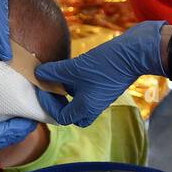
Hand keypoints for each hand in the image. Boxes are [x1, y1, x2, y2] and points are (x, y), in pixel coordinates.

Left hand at [35, 21, 166, 126]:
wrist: (133, 54)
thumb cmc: (104, 65)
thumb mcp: (73, 67)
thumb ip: (54, 72)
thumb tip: (38, 72)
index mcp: (86, 108)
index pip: (61, 117)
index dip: (48, 105)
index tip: (43, 89)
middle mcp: (95, 107)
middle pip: (74, 116)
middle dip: (60, 106)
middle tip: (52, 90)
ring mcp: (102, 97)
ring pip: (81, 102)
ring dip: (69, 93)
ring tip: (61, 78)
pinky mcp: (107, 86)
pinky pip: (89, 91)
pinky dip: (78, 85)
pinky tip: (74, 70)